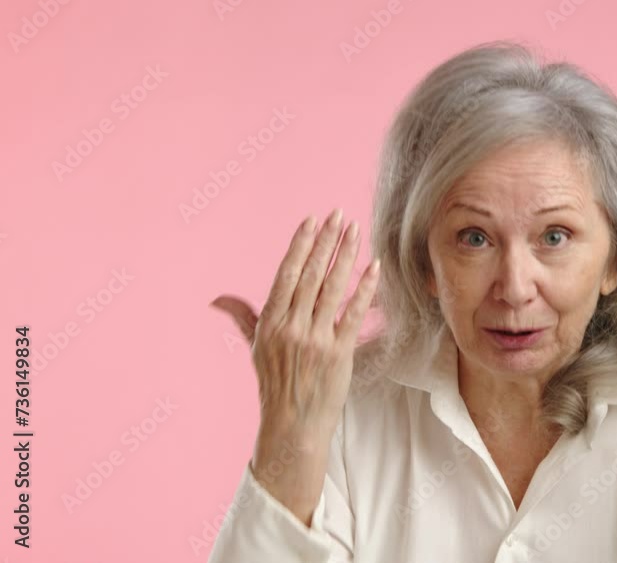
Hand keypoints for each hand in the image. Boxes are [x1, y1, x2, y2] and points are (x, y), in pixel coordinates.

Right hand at [211, 209, 380, 524]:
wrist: (292, 426)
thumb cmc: (275, 386)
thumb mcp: (254, 349)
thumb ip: (243, 317)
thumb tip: (217, 300)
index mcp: (270, 322)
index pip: (286, 273)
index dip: (300, 245)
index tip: (312, 220)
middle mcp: (290, 327)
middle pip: (311, 274)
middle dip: (326, 241)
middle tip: (339, 214)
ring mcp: (315, 340)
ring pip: (332, 288)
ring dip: (346, 256)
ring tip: (355, 230)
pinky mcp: (338, 353)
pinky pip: (353, 314)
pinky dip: (365, 289)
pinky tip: (374, 267)